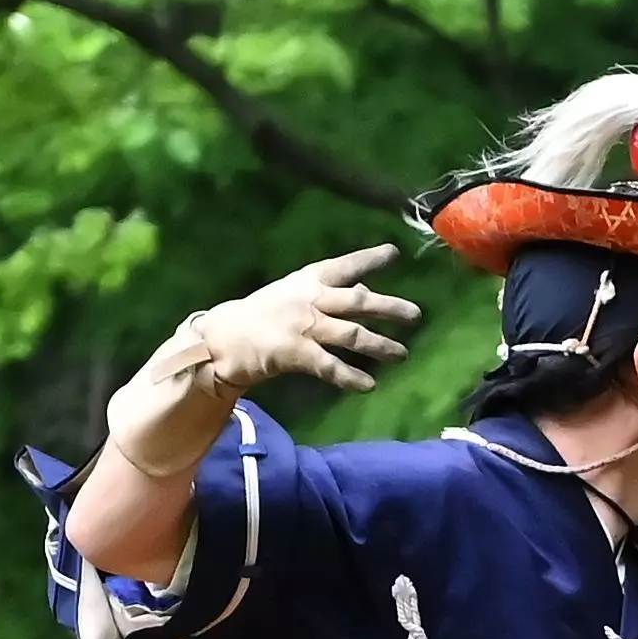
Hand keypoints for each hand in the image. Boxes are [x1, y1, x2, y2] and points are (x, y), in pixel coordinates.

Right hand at [110, 247, 416, 470]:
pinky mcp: (295, 352)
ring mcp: (303, 325)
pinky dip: (351, 377)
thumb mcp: (291, 295)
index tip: (393, 253)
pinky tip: (369, 385)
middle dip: (389, 306)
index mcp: (306, 281)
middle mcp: (308, 299)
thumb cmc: (260, 317)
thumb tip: (364, 294)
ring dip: (380, 345)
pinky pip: (330, 366)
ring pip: (351, 334)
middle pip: (357, 300)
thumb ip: (326, 294)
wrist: (221, 339)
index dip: (369, 259)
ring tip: (402, 354)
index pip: (343, 266)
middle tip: (416, 314)